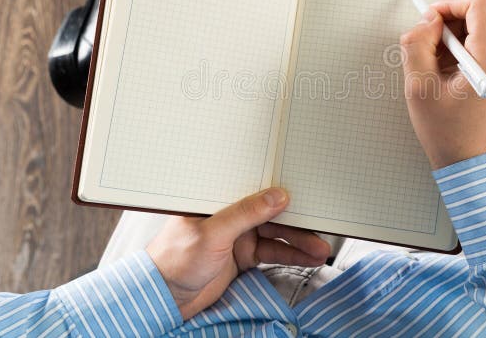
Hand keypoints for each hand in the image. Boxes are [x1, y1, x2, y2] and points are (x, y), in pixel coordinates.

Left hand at [146, 188, 330, 320]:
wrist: (164, 299)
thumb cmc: (173, 259)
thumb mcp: (212, 233)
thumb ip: (245, 213)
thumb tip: (275, 196)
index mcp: (218, 197)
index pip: (254, 187)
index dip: (279, 187)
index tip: (304, 192)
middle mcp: (230, 213)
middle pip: (271, 212)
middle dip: (297, 220)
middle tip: (320, 225)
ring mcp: (238, 235)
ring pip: (276, 233)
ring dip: (298, 241)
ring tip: (319, 249)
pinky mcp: (243, 255)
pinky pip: (272, 251)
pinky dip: (290, 255)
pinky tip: (306, 257)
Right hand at [400, 0, 485, 168]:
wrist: (479, 171)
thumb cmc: (451, 137)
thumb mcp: (419, 89)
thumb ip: (417, 45)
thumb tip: (428, 21)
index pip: (480, 2)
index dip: (451, 4)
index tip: (431, 21)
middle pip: (484, 15)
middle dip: (453, 24)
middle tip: (431, 49)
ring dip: (462, 39)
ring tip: (442, 69)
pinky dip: (473, 51)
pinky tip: (456, 77)